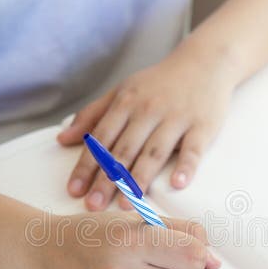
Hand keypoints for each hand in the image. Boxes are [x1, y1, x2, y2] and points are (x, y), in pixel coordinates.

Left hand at [57, 47, 236, 210]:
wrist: (205, 62)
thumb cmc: (159, 83)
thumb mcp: (123, 92)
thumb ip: (92, 115)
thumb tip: (62, 139)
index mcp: (126, 103)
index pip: (101, 139)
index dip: (86, 166)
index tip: (74, 191)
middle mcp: (149, 110)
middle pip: (124, 151)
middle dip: (107, 180)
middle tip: (94, 206)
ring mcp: (176, 118)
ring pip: (154, 153)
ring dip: (139, 180)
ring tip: (126, 206)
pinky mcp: (202, 126)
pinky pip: (193, 149)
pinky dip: (186, 166)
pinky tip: (177, 184)